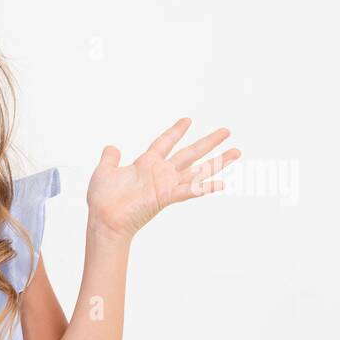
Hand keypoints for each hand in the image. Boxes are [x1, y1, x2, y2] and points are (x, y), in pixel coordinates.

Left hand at [87, 117, 240, 240]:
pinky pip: (190, 191)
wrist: (103, 219)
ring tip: (237, 152)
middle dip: (208, 142)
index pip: (165, 142)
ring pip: (198, 170)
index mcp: (146, 164)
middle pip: (190, 153)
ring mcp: (166, 185)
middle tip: (226, 130)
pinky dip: (205, 187)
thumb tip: (111, 147)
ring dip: (218, 161)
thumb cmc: (102, 200)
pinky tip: (222, 183)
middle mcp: (160, 173)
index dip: (176, 131)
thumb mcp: (104, 171)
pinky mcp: (167, 196)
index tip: (188, 120)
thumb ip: (110, 159)